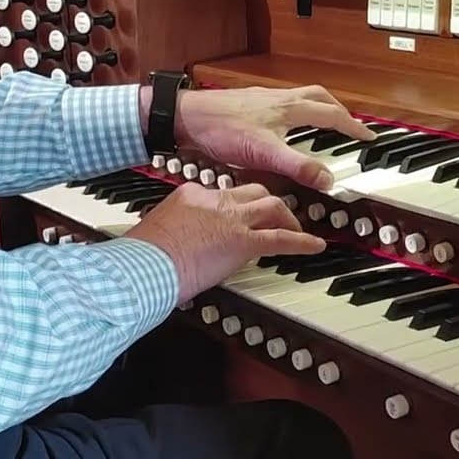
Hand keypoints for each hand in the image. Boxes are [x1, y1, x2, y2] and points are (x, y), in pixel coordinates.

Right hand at [125, 182, 325, 302]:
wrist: (143, 265)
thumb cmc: (142, 257)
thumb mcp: (156, 231)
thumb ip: (175, 229)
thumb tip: (181, 241)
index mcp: (191, 194)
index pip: (223, 193)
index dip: (235, 207)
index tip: (238, 219)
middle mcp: (215, 200)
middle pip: (253, 192)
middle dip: (269, 205)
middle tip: (278, 218)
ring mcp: (231, 219)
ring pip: (272, 207)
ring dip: (287, 218)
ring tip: (297, 230)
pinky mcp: (242, 242)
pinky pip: (281, 239)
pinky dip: (302, 241)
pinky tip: (315, 246)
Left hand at [142, 85, 375, 189]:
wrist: (186, 116)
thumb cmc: (222, 129)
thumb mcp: (265, 154)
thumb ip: (298, 166)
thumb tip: (328, 179)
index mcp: (290, 108)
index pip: (332, 115)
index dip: (353, 127)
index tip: (367, 136)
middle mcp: (280, 99)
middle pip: (320, 97)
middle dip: (338, 110)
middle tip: (348, 123)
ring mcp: (263, 99)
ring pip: (300, 97)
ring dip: (317, 107)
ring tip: (321, 121)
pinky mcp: (247, 102)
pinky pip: (281, 102)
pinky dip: (293, 110)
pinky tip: (282, 124)